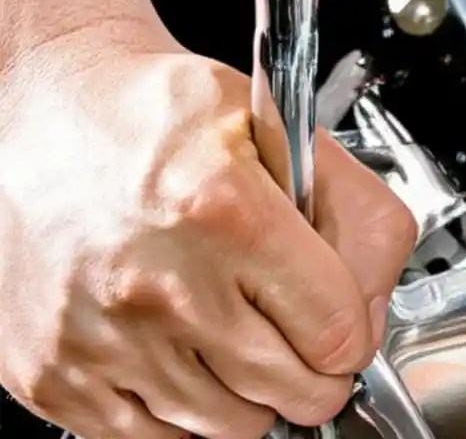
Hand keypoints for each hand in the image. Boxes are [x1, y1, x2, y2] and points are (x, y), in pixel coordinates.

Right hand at [0, 24, 416, 438]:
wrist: (36, 118)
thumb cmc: (150, 115)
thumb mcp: (276, 126)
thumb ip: (355, 211)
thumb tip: (372, 307)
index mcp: (226, 211)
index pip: (337, 332)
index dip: (354, 334)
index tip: (342, 324)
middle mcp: (162, 283)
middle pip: (293, 391)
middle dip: (315, 371)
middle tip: (300, 336)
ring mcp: (104, 338)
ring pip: (232, 426)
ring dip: (253, 394)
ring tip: (236, 332)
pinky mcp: (55, 376)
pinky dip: (183, 412)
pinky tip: (181, 352)